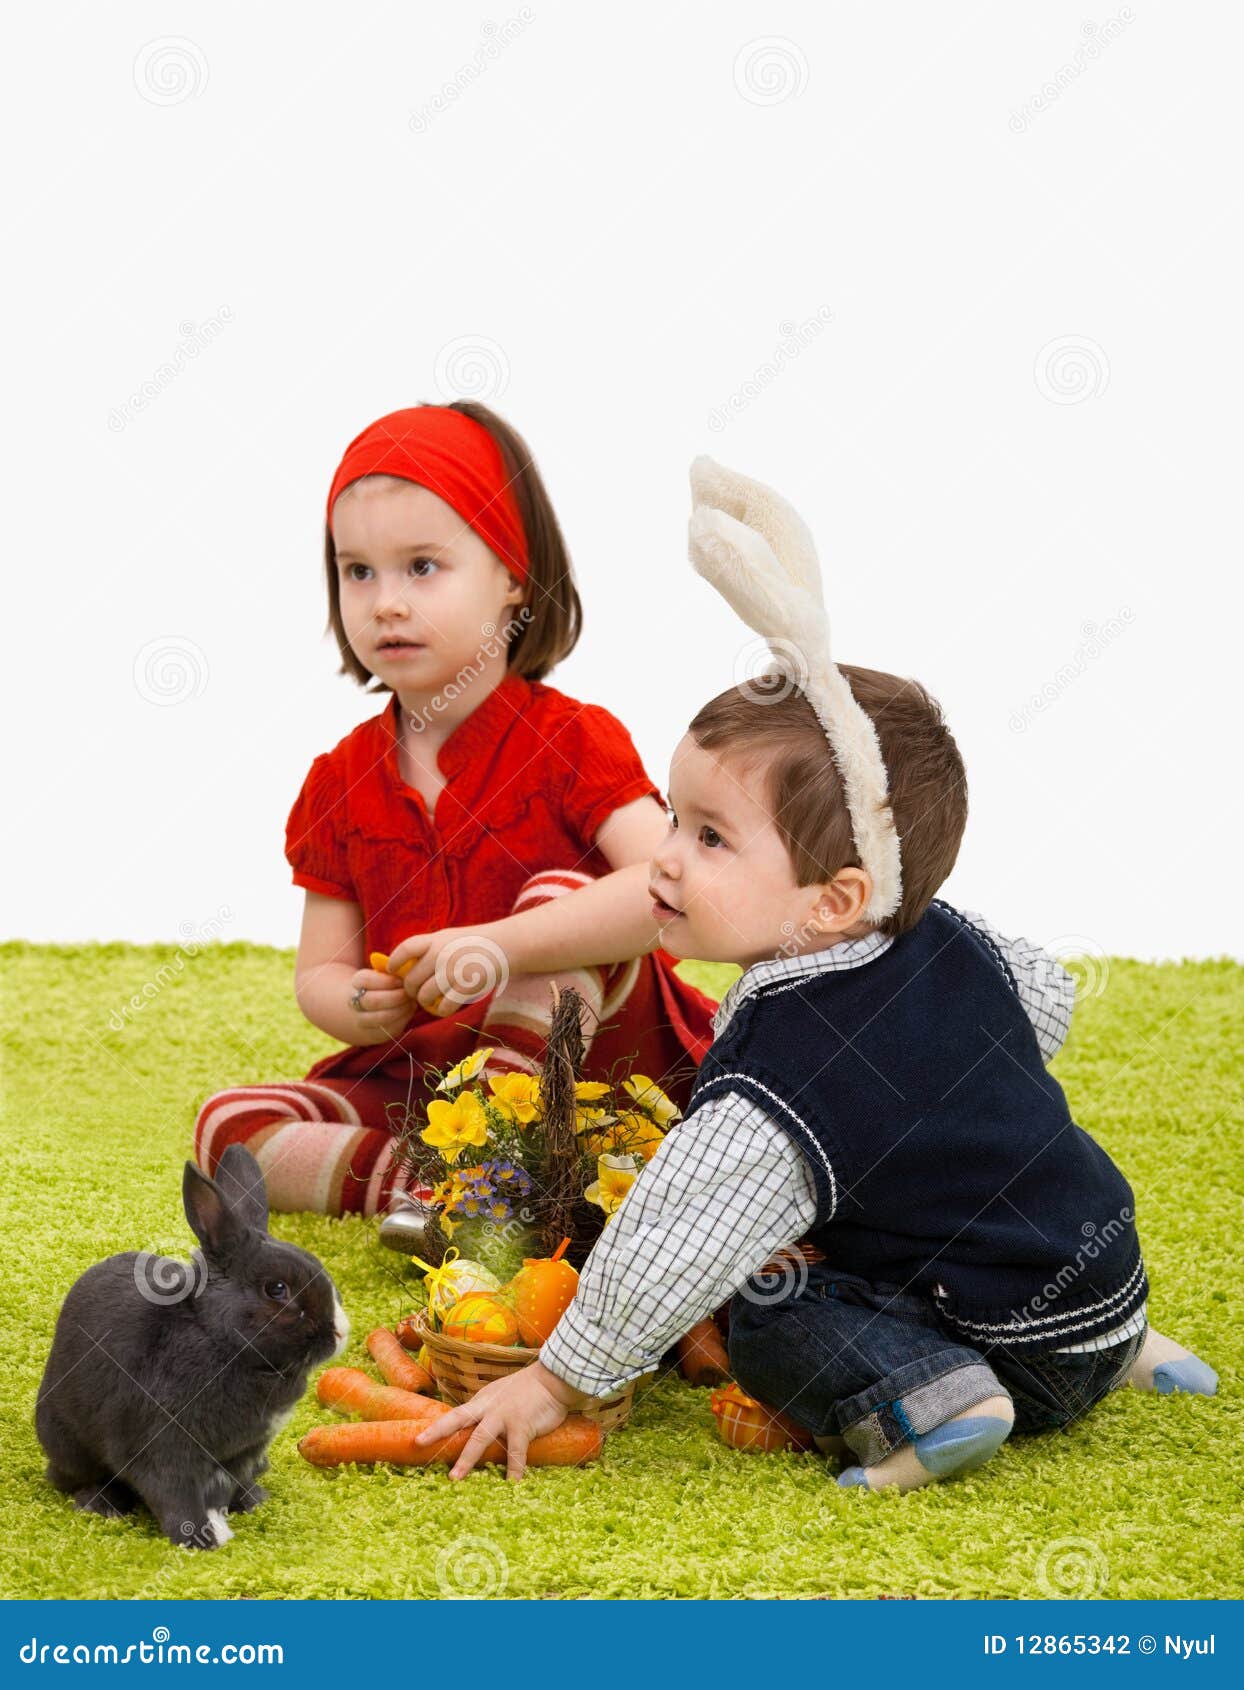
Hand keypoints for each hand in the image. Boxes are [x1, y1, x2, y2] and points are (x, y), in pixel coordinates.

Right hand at [346, 966, 415, 1044]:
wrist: (359, 1010)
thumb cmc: (377, 986)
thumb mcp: (379, 974)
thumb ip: (391, 972)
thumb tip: (409, 972)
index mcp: (356, 983)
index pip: (366, 980)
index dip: (387, 981)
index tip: (401, 980)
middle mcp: (354, 1003)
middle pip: (374, 1001)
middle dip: (396, 997)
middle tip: (409, 993)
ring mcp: (362, 1021)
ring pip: (381, 1018)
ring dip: (401, 1009)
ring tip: (411, 1002)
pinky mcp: (374, 1035)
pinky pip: (389, 1029)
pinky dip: (403, 1019)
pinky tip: (409, 1011)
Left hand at [387, 924, 512, 1016]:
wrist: (506, 945)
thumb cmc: (474, 942)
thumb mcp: (448, 937)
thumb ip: (428, 948)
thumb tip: (403, 966)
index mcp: (435, 940)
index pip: (403, 951)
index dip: (394, 963)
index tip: (393, 971)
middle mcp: (441, 955)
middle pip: (411, 980)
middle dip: (410, 991)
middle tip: (416, 993)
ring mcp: (453, 972)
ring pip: (424, 996)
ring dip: (424, 1002)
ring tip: (430, 1000)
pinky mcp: (466, 988)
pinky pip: (443, 1007)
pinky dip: (441, 1010)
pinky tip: (445, 1006)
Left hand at [414, 1360, 585, 1480]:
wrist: (553, 1379)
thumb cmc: (529, 1389)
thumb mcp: (503, 1395)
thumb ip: (490, 1411)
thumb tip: (480, 1429)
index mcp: (482, 1401)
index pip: (456, 1415)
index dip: (437, 1426)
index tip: (418, 1438)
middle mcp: (488, 1407)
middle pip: (458, 1420)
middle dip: (437, 1432)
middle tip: (419, 1444)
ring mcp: (504, 1415)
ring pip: (480, 1439)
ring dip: (467, 1459)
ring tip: (455, 1478)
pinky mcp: (521, 1425)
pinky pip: (515, 1452)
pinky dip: (514, 1469)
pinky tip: (512, 1484)